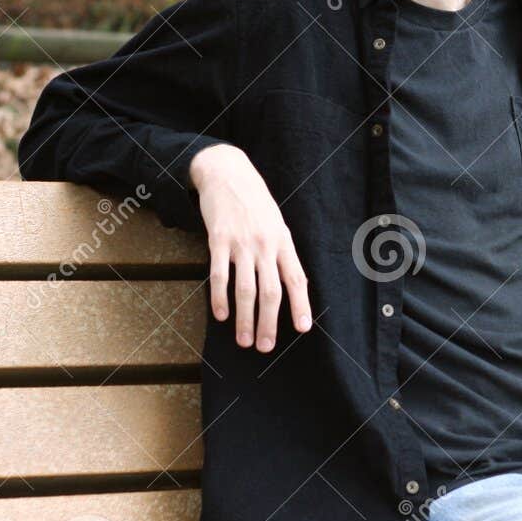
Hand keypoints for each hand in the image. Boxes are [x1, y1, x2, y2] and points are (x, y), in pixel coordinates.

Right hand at [189, 144, 311, 352]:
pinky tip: (221, 315)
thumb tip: (290, 286)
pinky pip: (219, 274)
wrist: (227, 172)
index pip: (296, 279)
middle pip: (271, 292)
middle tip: (265, 347)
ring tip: (244, 341)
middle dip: (269, 323)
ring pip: (245, 289)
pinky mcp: (218, 239)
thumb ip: (281, 253)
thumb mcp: (276, 223)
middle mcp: (265, 244)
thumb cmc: (255, 203)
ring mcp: (241, 243)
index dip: (300, 305)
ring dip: (245, 319)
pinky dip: (220, 298)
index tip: (303, 328)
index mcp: (283, 242)